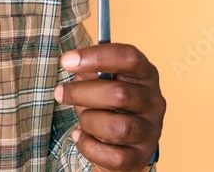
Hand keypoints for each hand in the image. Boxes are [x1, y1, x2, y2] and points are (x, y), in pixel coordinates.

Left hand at [55, 43, 165, 170]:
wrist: (120, 143)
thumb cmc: (107, 104)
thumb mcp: (99, 81)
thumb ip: (90, 71)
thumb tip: (73, 62)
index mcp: (144, 75)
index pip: (129, 58)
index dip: (96, 57)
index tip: (66, 61)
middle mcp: (154, 101)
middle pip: (119, 94)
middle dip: (81, 93)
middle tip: (59, 93)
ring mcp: (150, 131)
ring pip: (117, 127)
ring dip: (88, 121)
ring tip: (83, 120)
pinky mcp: (140, 157)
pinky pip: (112, 156)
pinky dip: (88, 145)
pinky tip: (81, 137)